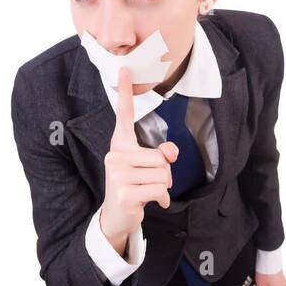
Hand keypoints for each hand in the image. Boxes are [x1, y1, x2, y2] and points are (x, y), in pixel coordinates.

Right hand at [99, 67, 177, 256]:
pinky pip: (160, 190)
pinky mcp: (124, 192)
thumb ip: (162, 155)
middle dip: (165, 173)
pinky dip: (162, 199)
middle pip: (162, 157)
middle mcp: (114, 155)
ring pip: (163, 174)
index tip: (124, 69)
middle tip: (149, 182)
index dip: (124, 92)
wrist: (117, 216)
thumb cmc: (134, 185)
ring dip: (163, 186)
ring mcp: (117, 174)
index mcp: (120, 145)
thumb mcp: (148, 168)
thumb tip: (171, 153)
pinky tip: (150, 203)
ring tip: (147, 191)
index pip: (123, 115)